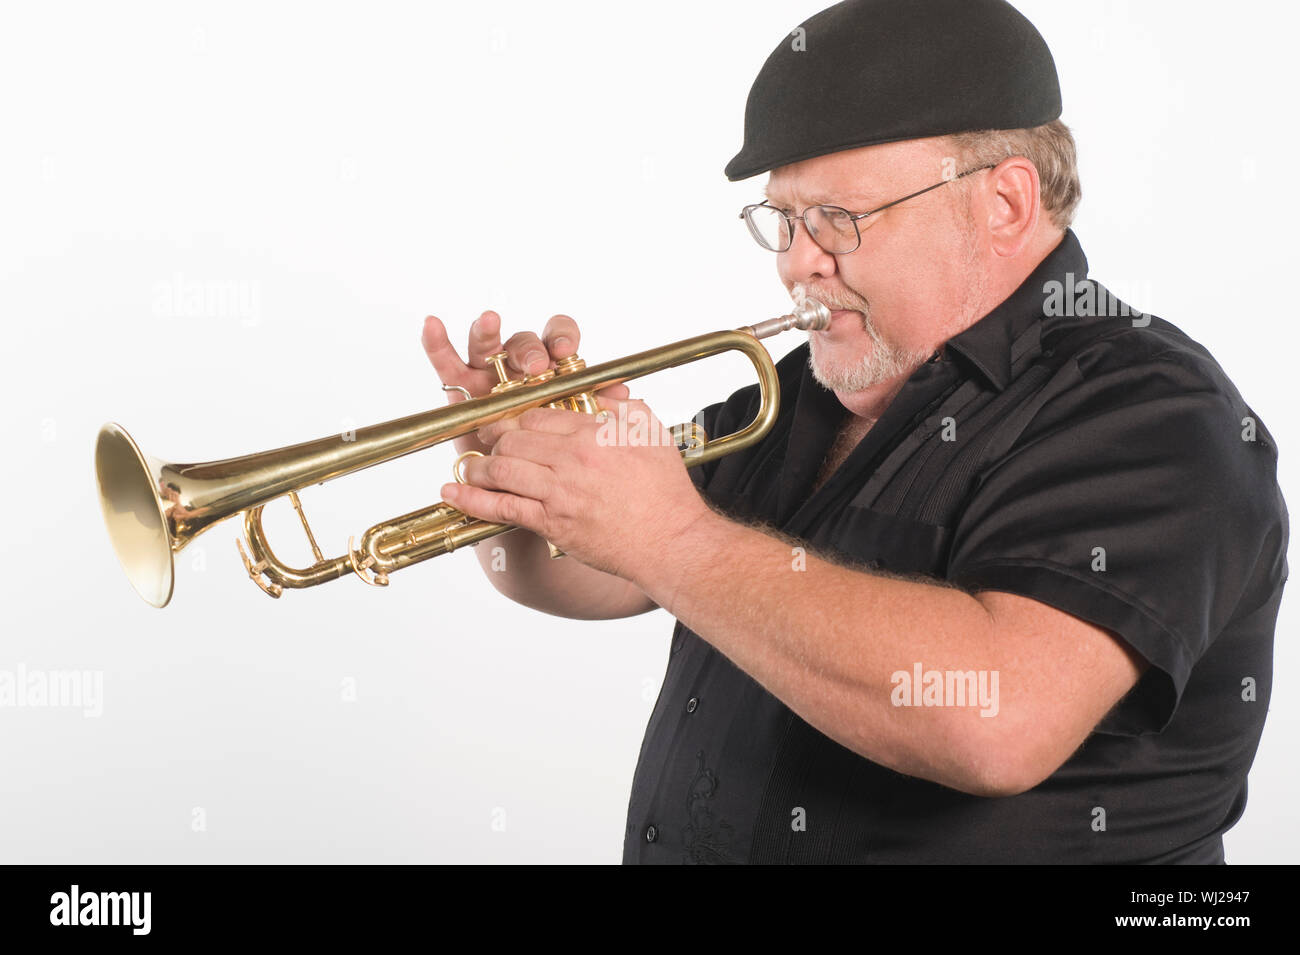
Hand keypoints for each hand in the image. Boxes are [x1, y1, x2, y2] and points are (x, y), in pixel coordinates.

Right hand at [420, 310, 629, 456]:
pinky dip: (438, 344)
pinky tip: (433, 324)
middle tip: (535, 364)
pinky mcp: (462, 390)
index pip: (560, 340)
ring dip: (488, 334)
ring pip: (488, 347)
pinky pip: (447, 363)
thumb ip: (602, 412)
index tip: (566, 350)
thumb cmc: (564, 461)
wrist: (538, 490)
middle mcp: (522, 371)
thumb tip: (623, 393)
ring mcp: (491, 377)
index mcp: (556, 372)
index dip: (561, 338)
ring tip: (490, 324)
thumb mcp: (586, 438)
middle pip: (524, 345)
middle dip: (529, 349)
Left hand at [437, 396, 712, 581]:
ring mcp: (558, 492)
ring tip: (469, 466)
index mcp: (593, 432)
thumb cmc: (665, 492)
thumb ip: (622, 407)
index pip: (538, 414)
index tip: (508, 420)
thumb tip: (600, 392)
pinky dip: (472, 499)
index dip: (517, 415)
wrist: (670, 542)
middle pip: (513, 437)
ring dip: (478, 466)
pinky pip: (502, 507)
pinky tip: (453, 492)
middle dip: (493, 436)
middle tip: (484, 438)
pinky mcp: (552, 523)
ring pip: (501, 468)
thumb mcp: (651, 434)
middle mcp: (571, 458)